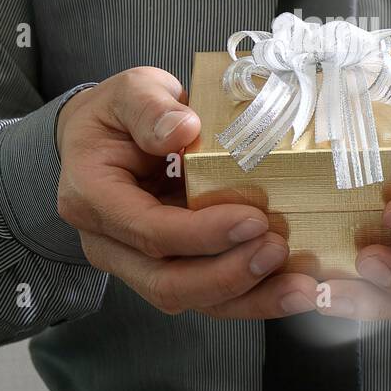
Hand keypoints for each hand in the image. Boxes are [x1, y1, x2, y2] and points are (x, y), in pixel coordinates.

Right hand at [55, 67, 318, 318]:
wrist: (106, 137)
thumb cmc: (118, 115)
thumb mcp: (131, 91)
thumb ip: (150, 107)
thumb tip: (183, 129)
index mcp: (92, 197)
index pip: (147, 230)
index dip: (201, 233)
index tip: (253, 219)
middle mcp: (109, 242)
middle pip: (166, 282)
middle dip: (228, 275)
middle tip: (277, 250)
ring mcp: (137, 263)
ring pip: (191, 298)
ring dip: (249, 299)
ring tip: (299, 288)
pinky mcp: (169, 269)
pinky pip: (210, 295)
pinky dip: (253, 297)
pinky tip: (293, 290)